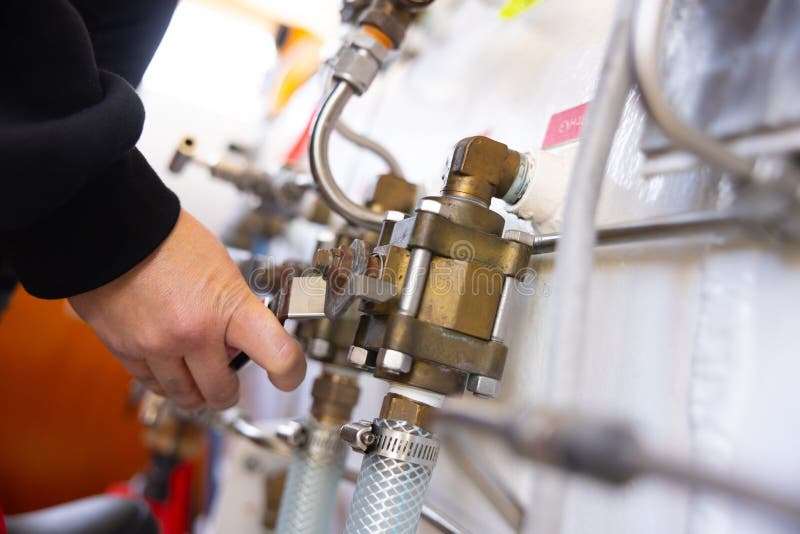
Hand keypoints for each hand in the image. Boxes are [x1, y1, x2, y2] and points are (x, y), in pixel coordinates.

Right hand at [69, 210, 304, 409]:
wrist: (112, 227)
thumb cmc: (167, 239)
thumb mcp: (221, 269)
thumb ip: (232, 308)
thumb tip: (236, 341)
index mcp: (227, 307)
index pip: (277, 354)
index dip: (289, 372)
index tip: (288, 377)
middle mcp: (193, 334)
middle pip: (221, 392)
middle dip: (228, 391)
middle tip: (229, 383)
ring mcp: (157, 346)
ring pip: (183, 395)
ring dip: (194, 392)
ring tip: (198, 381)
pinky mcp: (125, 350)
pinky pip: (150, 383)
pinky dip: (163, 381)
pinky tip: (168, 366)